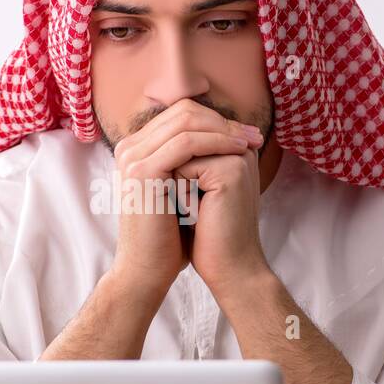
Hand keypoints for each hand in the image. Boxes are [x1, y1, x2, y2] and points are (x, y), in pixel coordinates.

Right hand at [111, 99, 256, 299]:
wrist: (147, 270)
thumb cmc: (168, 237)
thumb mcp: (180, 191)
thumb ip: (191, 163)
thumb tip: (226, 137)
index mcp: (136, 150)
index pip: (180, 116)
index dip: (217, 120)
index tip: (248, 135)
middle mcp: (129, 148)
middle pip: (183, 112)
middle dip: (224, 121)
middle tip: (254, 135)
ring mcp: (132, 157)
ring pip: (186, 123)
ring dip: (225, 130)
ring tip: (252, 142)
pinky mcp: (142, 170)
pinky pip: (187, 143)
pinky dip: (217, 142)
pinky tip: (239, 151)